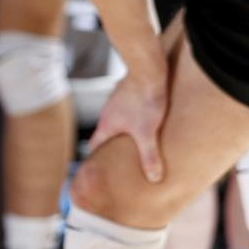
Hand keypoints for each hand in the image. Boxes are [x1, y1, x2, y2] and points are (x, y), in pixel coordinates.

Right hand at [88, 67, 168, 182]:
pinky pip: (127, 107)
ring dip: (122, 129)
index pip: (94, 146)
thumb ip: (149, 156)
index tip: (95, 169)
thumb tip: (154, 179)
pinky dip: (132, 116)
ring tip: (134, 141)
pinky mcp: (128, 90)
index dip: (94, 159)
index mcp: (106, 125)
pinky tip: (145, 119)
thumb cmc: (145, 100)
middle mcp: (107, 112)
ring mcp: (117, 99)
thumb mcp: (148, 133)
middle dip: (110, 146)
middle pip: (105, 133)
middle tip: (118, 159)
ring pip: (117, 119)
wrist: (149, 70)